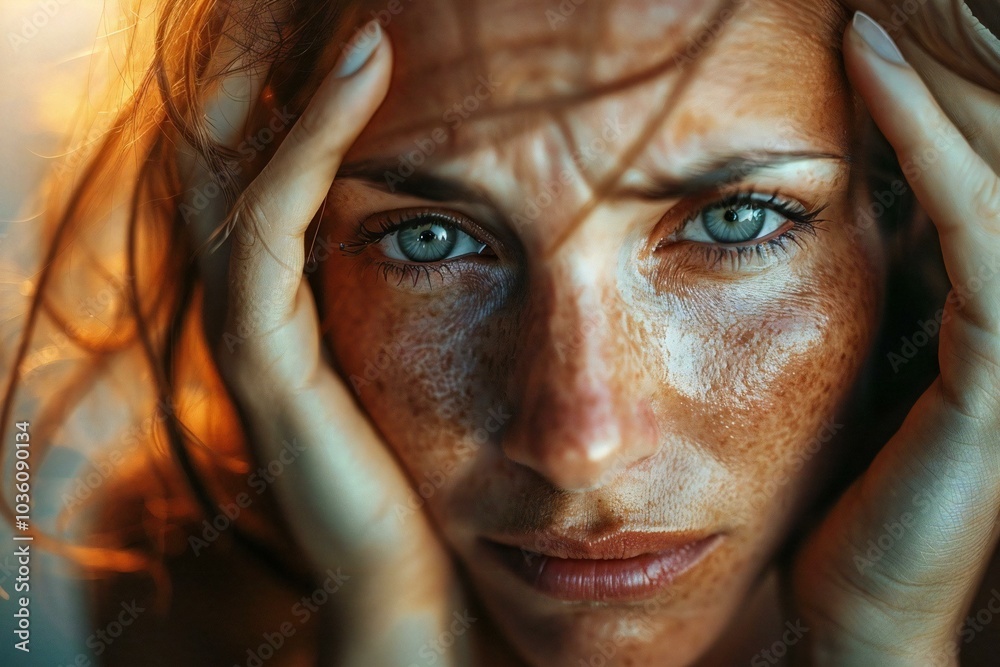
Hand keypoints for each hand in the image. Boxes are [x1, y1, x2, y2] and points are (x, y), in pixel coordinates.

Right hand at [177, 22, 465, 666]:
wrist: (437, 600)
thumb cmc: (466, 488)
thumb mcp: (467, 363)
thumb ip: (466, 285)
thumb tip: (531, 198)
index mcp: (306, 305)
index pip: (276, 164)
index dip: (304, 84)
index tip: (370, 16)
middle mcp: (265, 311)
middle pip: (235, 154)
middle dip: (267, 65)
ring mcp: (258, 338)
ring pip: (232, 174)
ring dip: (280, 77)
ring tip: (340, 2)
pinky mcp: (271, 369)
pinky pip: (268, 233)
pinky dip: (309, 143)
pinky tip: (368, 65)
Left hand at [792, 8, 999, 665]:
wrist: (851, 606)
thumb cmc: (834, 498)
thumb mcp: (836, 371)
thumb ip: (848, 296)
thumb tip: (795, 212)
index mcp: (983, 313)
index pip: (971, 171)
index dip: (928, 94)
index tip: (859, 32)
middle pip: (996, 154)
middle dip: (946, 70)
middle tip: (875, 3)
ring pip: (995, 172)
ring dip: (937, 85)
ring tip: (869, 20)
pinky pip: (977, 230)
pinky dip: (928, 146)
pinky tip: (872, 79)